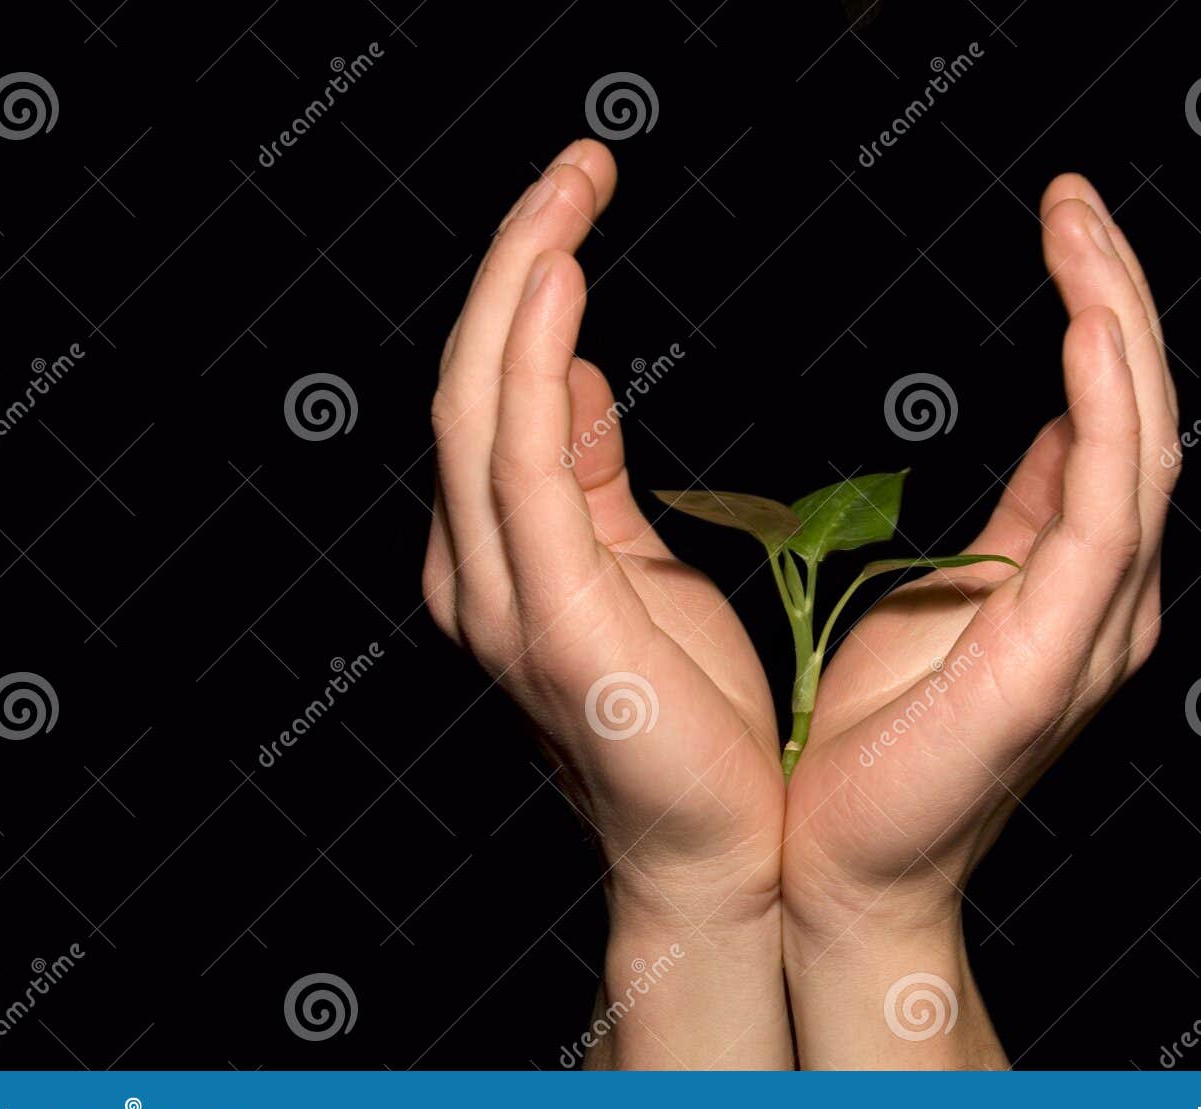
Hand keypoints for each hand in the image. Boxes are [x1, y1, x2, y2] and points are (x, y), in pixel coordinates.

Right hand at [422, 139, 791, 1068]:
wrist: (728, 849)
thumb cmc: (697, 720)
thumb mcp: (639, 568)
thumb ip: (590, 474)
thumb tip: (568, 374)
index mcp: (508, 553)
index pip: (496, 395)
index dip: (523, 288)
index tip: (578, 201)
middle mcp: (484, 572)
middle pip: (473, 383)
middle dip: (518, 261)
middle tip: (579, 167)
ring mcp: (504, 602)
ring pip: (480, 410)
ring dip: (517, 286)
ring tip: (569, 191)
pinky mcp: (555, 626)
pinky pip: (523, 472)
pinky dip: (530, 367)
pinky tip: (562, 279)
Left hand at [780, 174, 1179, 1067]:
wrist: (839, 856)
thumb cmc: (881, 735)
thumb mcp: (951, 589)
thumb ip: (1020, 514)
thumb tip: (1052, 432)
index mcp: (1081, 576)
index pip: (1114, 421)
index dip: (1103, 317)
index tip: (1066, 227)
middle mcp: (1110, 596)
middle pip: (1140, 417)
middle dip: (1116, 299)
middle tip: (1076, 203)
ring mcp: (1098, 625)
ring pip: (1139, 446)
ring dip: (1118, 327)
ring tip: (1081, 232)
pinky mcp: (1060, 651)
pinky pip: (1104, 509)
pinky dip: (1104, 410)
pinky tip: (1086, 327)